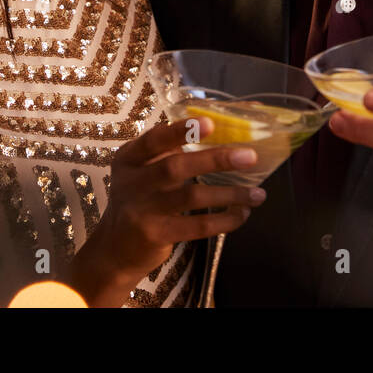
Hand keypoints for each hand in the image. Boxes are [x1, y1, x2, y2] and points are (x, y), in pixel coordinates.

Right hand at [71, 116, 264, 305]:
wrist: (115, 249)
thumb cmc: (140, 201)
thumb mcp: (143, 172)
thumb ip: (171, 152)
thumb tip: (222, 129)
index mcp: (129, 158)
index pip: (154, 139)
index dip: (182, 131)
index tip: (211, 123)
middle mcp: (132, 181)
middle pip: (176, 166)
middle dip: (216, 159)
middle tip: (249, 156)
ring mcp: (142, 210)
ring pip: (191, 197)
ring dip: (229, 194)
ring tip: (258, 193)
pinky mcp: (155, 235)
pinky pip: (197, 226)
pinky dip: (223, 220)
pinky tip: (241, 214)